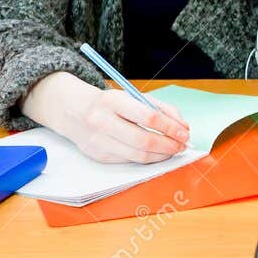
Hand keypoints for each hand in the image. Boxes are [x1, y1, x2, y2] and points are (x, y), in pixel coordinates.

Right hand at [24, 72, 190, 163]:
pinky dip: (148, 159)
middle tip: (182, 145)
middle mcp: (102, 122)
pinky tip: (157, 154)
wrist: (72, 110)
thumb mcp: (132, 96)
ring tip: (173, 150)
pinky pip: (130, 160)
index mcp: (112, 101)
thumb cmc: (109, 103)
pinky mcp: (98, 156)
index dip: (171, 127)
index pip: (148, 116)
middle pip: (144, 141)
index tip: (185, 132)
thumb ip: (160, 108)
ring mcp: (98, 141)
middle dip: (169, 145)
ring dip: (162, 156)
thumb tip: (183, 127)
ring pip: (138, 156)